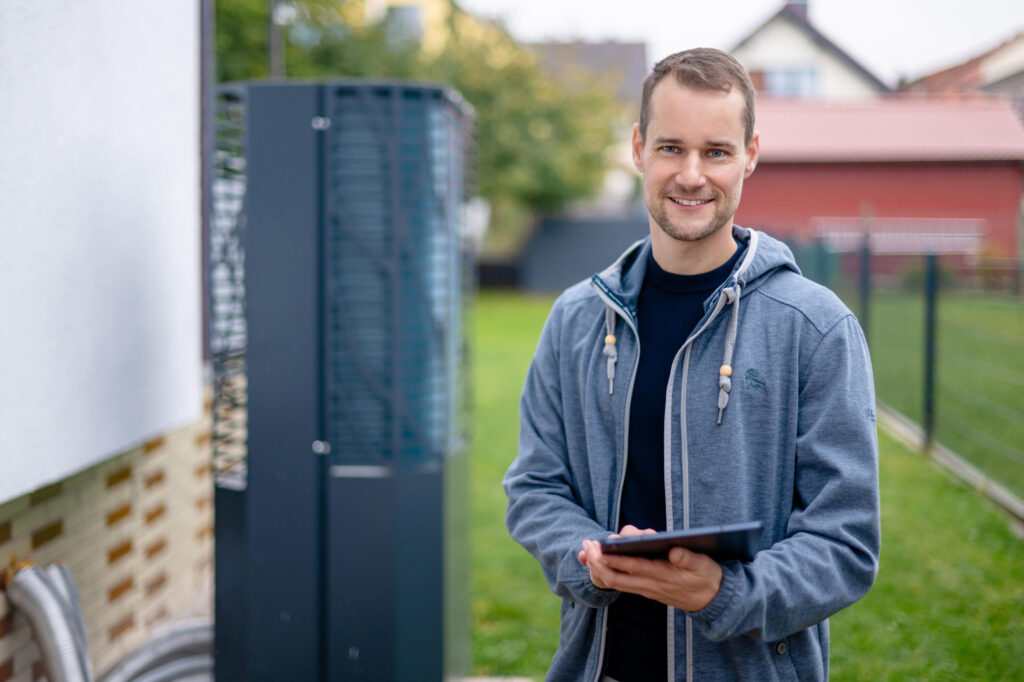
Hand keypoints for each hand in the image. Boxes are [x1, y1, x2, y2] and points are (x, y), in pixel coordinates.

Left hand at [578, 526, 722, 611]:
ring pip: (616, 581)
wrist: (712, 602)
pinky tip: (598, 562)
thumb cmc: (707, 578)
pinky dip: (607, 573)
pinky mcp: (646, 589)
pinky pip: (622, 583)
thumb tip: (674, 550)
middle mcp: (650, 584)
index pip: (632, 566)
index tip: (597, 547)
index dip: (613, 558)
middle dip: (598, 561)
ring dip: (599, 567)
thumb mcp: (703, 565)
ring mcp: (646, 588)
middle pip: (617, 576)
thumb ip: (688, 558)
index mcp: (663, 575)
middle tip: (585, 545)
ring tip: (586, 551)